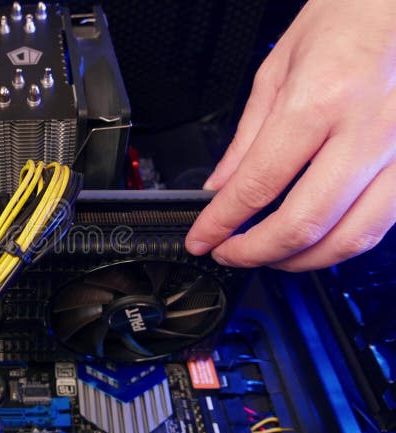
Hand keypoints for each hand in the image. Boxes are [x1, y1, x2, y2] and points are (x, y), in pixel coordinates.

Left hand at [185, 0, 395, 271]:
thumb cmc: (350, 16)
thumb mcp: (279, 68)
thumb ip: (248, 137)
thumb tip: (222, 185)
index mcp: (320, 100)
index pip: (258, 184)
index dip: (222, 222)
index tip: (202, 238)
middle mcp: (367, 130)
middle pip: (304, 223)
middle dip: (256, 252)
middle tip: (230, 253)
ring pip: (351, 237)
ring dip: (301, 260)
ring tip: (268, 255)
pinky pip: (382, 222)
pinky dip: (342, 241)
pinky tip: (316, 239)